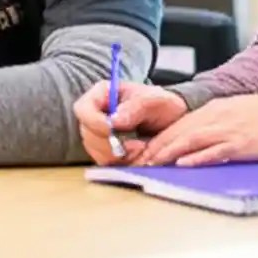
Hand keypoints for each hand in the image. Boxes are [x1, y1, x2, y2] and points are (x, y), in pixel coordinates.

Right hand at [73, 81, 187, 164]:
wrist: (173, 122)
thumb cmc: (163, 105)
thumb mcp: (155, 101)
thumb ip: (135, 108)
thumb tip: (114, 121)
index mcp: (103, 94)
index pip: (83, 108)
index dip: (92, 121)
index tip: (111, 130)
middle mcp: (97, 114)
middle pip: (87, 133)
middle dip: (109, 144)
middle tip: (136, 145)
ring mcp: (100, 134)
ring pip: (94, 150)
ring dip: (116, 155)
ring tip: (141, 149)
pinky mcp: (107, 151)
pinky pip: (105, 162)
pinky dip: (121, 163)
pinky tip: (138, 156)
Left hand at [139, 91, 257, 166]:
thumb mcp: (236, 111)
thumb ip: (215, 122)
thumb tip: (196, 137)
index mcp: (214, 109)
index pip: (179, 124)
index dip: (159, 138)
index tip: (144, 151)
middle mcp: (217, 116)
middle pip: (179, 131)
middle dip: (156, 147)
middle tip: (138, 161)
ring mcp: (228, 129)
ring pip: (190, 140)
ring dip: (168, 152)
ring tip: (152, 163)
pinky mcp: (241, 144)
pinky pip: (214, 151)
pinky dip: (197, 157)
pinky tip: (183, 163)